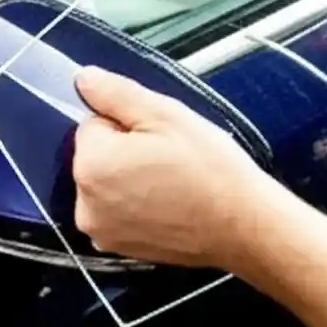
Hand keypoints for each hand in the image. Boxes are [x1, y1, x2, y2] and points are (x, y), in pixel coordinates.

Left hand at [71, 66, 278, 268]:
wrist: (243, 225)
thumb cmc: (210, 169)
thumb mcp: (166, 114)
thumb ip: (116, 93)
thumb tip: (84, 79)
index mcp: (92, 164)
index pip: (94, 123)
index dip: (129, 124)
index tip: (160, 138)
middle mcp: (86, 203)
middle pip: (97, 156)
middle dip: (127, 151)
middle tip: (170, 159)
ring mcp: (101, 230)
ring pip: (108, 184)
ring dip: (131, 179)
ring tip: (172, 183)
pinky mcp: (118, 247)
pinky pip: (118, 211)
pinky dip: (137, 206)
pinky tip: (169, 205)